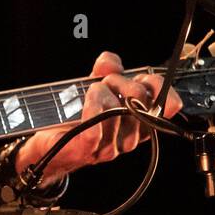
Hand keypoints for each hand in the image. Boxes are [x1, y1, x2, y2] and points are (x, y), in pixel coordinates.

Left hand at [14, 51, 181, 183]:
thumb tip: (111, 63)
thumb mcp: (94, 84)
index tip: (140, 79)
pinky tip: (83, 111)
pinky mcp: (87, 151)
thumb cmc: (75, 113)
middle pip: (137, 96)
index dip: (155, 85)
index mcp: (139, 118)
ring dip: (96, 97)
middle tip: (100, 86)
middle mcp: (131, 135)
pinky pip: (95, 132)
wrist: (49, 141)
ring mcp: (110, 146)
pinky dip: (90, 115)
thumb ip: (107, 69)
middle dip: (117, 82)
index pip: (166, 102)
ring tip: (85, 100)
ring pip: (114, 110)